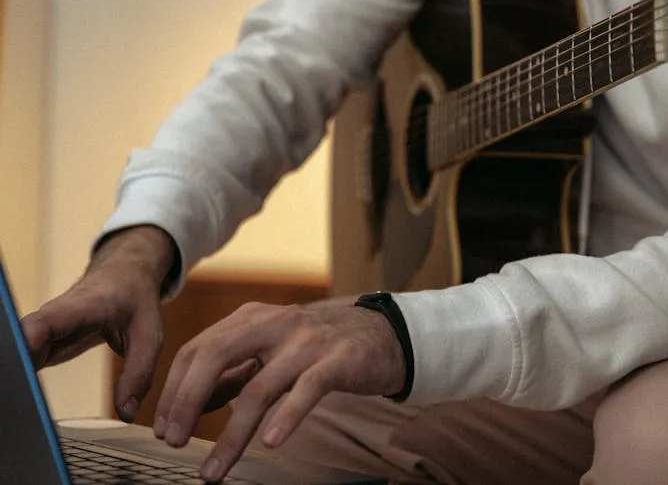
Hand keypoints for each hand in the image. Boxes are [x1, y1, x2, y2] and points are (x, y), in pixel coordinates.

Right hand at [21, 226, 174, 420]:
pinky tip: (21, 403)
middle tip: (20, 403)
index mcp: (76, 309)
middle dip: (15, 373)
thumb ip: (139, 374)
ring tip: (19, 409)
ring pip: (16, 354)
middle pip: (18, 345)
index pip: (39, 326)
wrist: (126, 276)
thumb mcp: (149, 337)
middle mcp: (50, 318)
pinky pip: (23, 361)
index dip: (24, 348)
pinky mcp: (42, 343)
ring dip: (16, 379)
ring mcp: (43, 331)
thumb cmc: (135, 300)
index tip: (20, 375)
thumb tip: (126, 413)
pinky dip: (20, 379)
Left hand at [152, 300, 405, 482]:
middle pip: (216, 356)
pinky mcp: (338, 361)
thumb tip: (188, 403)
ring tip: (213, 470)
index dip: (174, 389)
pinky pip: (308, 391)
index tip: (163, 428)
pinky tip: (270, 442)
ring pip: (259, 388)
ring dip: (230, 434)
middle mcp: (275, 324)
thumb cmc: (320, 346)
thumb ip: (233, 371)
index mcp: (252, 319)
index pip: (199, 348)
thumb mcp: (271, 349)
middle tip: (173, 442)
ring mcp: (308, 342)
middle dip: (186, 402)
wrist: (382, 334)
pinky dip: (286, 418)